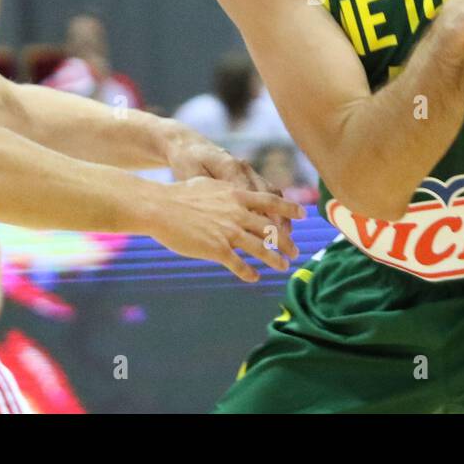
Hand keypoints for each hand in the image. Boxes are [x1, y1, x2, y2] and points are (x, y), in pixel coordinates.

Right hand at [150, 178, 305, 281]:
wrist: (160, 208)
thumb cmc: (180, 194)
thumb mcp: (210, 185)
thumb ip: (228, 192)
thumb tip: (237, 191)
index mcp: (237, 196)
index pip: (271, 202)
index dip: (289, 209)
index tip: (303, 214)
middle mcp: (238, 214)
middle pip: (270, 229)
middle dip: (285, 242)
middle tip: (295, 251)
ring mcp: (229, 232)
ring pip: (260, 248)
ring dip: (274, 259)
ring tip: (283, 267)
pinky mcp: (217, 249)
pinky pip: (239, 264)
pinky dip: (248, 272)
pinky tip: (254, 277)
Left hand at [162, 123, 295, 234]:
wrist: (188, 145)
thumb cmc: (186, 163)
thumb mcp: (190, 176)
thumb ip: (206, 194)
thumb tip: (219, 217)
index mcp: (229, 166)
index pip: (250, 194)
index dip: (260, 215)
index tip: (268, 235)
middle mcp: (243, 168)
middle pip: (267, 195)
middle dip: (278, 217)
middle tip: (285, 239)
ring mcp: (249, 171)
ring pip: (271, 194)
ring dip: (282, 214)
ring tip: (288, 234)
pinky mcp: (249, 176)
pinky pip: (268, 192)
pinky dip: (277, 208)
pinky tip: (281, 225)